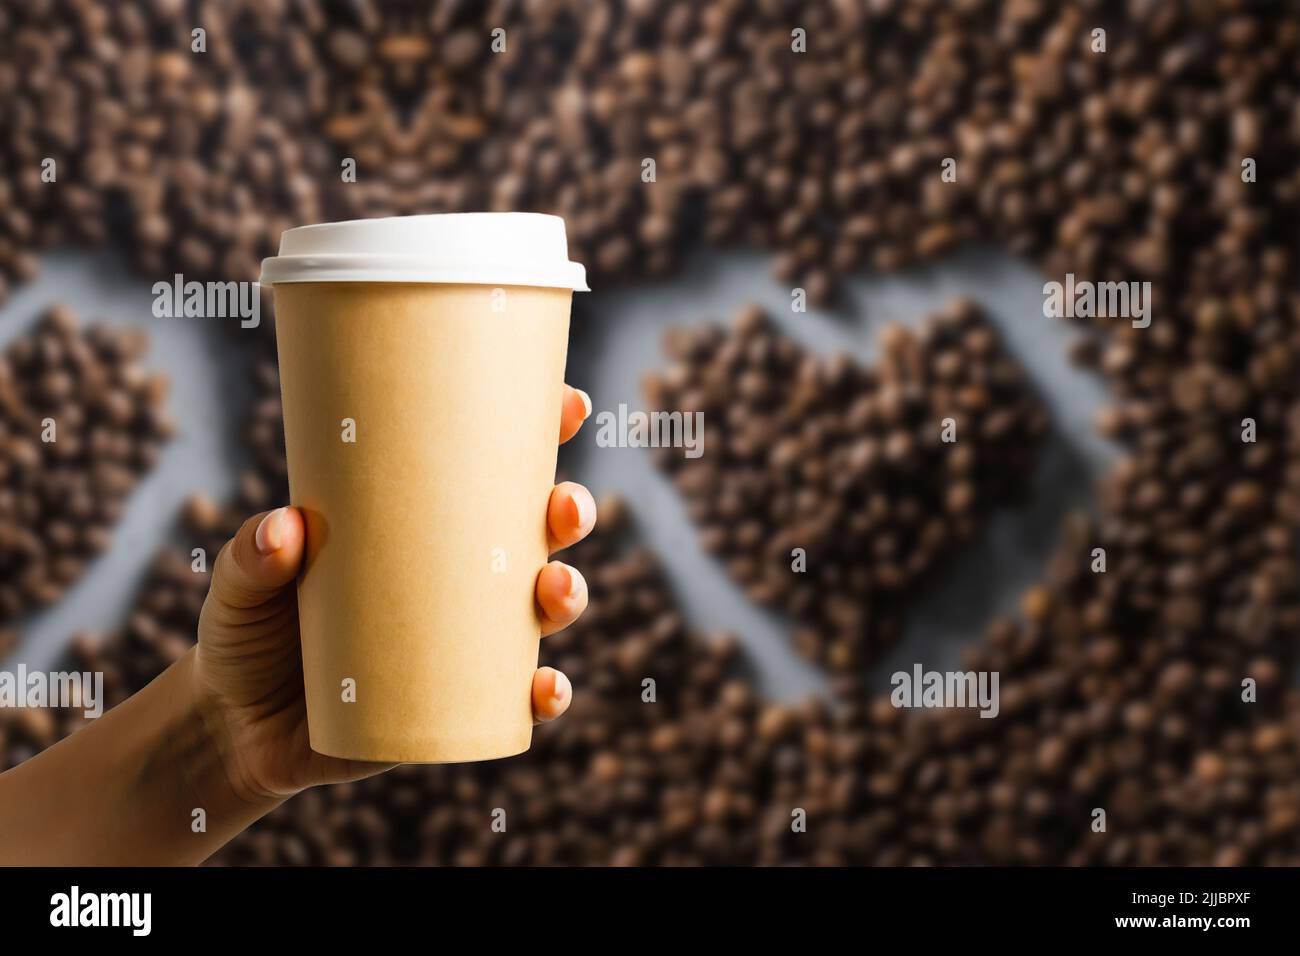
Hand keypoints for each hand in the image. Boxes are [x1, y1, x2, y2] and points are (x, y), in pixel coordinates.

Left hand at [189, 384, 595, 801]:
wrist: (235, 733)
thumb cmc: (244, 635)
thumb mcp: (238, 586)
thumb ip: (251, 557)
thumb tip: (288, 527)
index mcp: (417, 528)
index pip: (489, 471)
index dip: (540, 433)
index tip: (567, 404)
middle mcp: (453, 579)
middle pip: (536, 536)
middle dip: (568, 512)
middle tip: (562, 505)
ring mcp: (461, 641)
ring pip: (540, 611)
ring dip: (567, 594)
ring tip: (553, 588)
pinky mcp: (456, 705)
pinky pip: (518, 700)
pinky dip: (546, 695)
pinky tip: (544, 688)